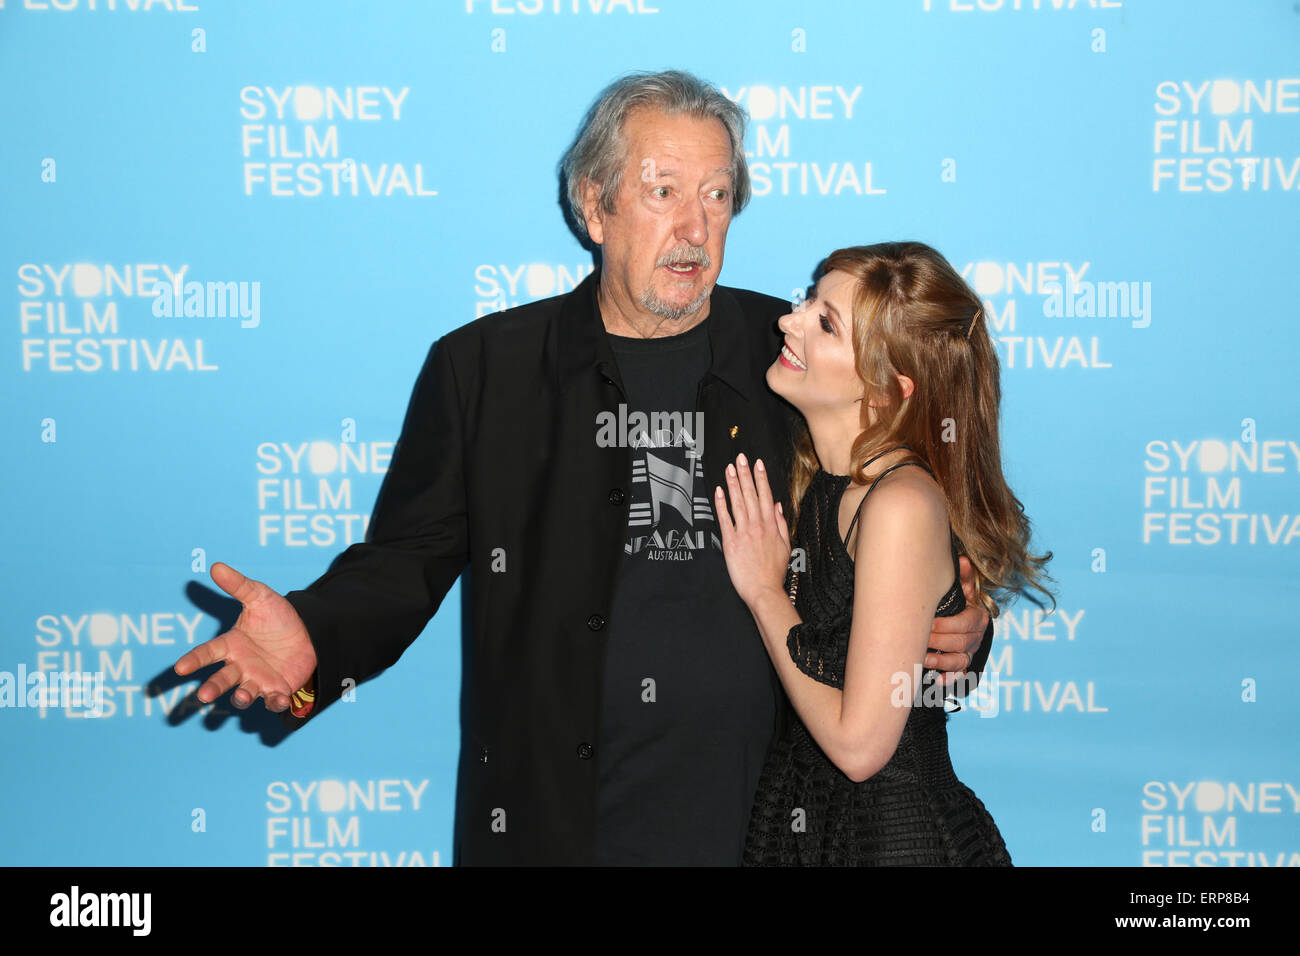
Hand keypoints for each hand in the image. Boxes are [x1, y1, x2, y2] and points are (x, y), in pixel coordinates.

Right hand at [174, 562, 317, 711]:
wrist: (308, 631)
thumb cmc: (278, 616)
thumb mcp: (259, 597)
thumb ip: (238, 586)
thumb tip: (215, 566)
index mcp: (231, 644)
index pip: (207, 653)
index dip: (194, 660)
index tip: (180, 668)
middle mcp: (241, 665)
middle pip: (222, 679)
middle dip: (212, 688)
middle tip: (204, 696)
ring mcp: (258, 679)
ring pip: (244, 694)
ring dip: (241, 698)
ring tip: (241, 696)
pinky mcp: (277, 689)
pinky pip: (274, 700)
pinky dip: (275, 702)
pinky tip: (279, 699)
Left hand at [715, 454, 790, 608]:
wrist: (763, 590)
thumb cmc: (774, 571)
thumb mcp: (785, 545)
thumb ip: (781, 523)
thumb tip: (777, 506)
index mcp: (771, 525)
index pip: (765, 495)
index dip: (760, 478)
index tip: (757, 464)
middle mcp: (757, 525)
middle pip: (750, 494)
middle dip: (745, 474)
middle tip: (740, 458)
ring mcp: (743, 532)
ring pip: (737, 502)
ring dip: (733, 483)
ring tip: (729, 468)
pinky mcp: (731, 541)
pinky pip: (725, 518)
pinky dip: (721, 504)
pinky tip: (719, 491)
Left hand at [926, 555, 990, 685]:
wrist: (965, 621)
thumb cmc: (959, 603)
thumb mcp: (962, 590)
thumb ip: (963, 577)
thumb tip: (963, 560)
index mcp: (977, 618)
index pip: (964, 623)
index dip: (946, 625)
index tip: (928, 623)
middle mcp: (976, 637)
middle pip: (960, 643)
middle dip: (939, 641)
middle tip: (919, 639)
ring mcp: (969, 653)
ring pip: (959, 661)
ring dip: (941, 661)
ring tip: (922, 658)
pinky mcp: (962, 667)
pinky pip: (958, 677)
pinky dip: (948, 680)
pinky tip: (935, 681)